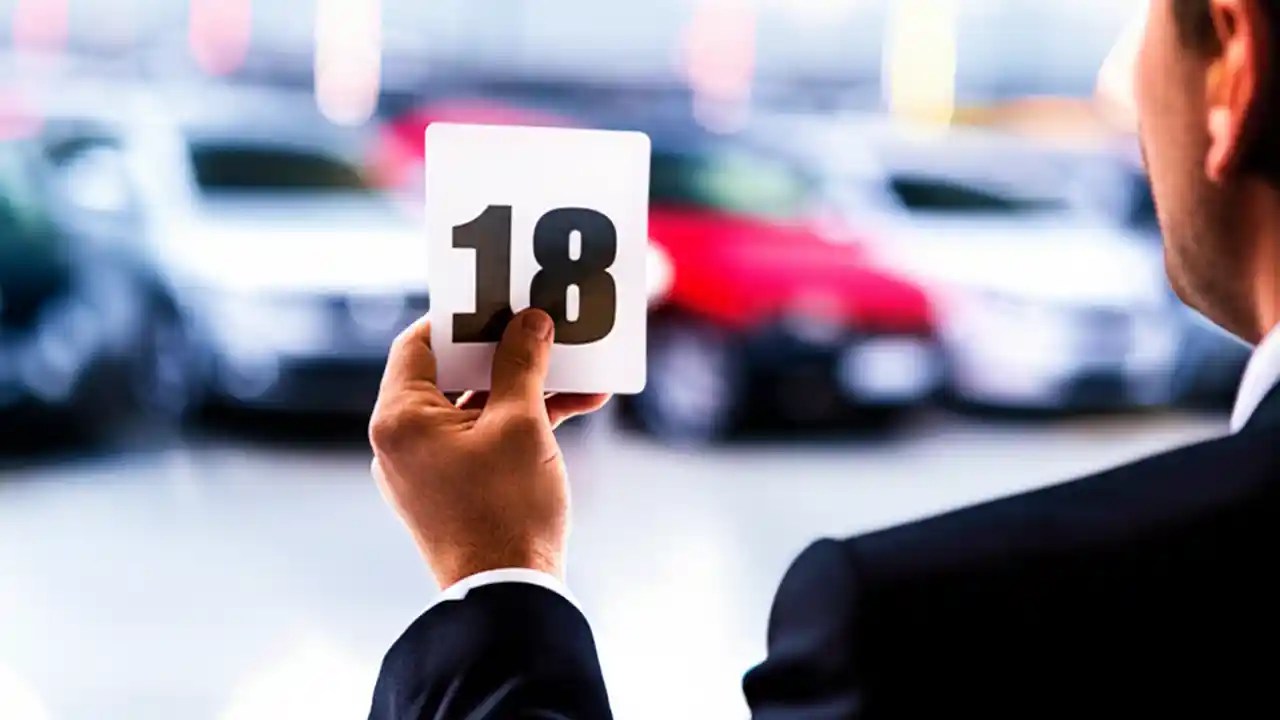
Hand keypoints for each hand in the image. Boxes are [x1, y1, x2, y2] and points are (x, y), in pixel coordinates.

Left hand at [369, 308, 610, 588]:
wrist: (509, 596)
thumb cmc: (507, 510)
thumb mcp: (521, 424)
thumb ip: (523, 364)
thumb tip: (531, 321)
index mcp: (400, 419)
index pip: (418, 343)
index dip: (460, 317)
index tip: (500, 300)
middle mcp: (403, 442)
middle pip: (452, 374)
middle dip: (508, 351)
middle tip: (543, 323)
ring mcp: (427, 469)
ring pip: (477, 408)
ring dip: (527, 387)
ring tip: (578, 368)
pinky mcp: (455, 490)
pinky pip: (485, 440)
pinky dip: (523, 423)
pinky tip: (577, 407)